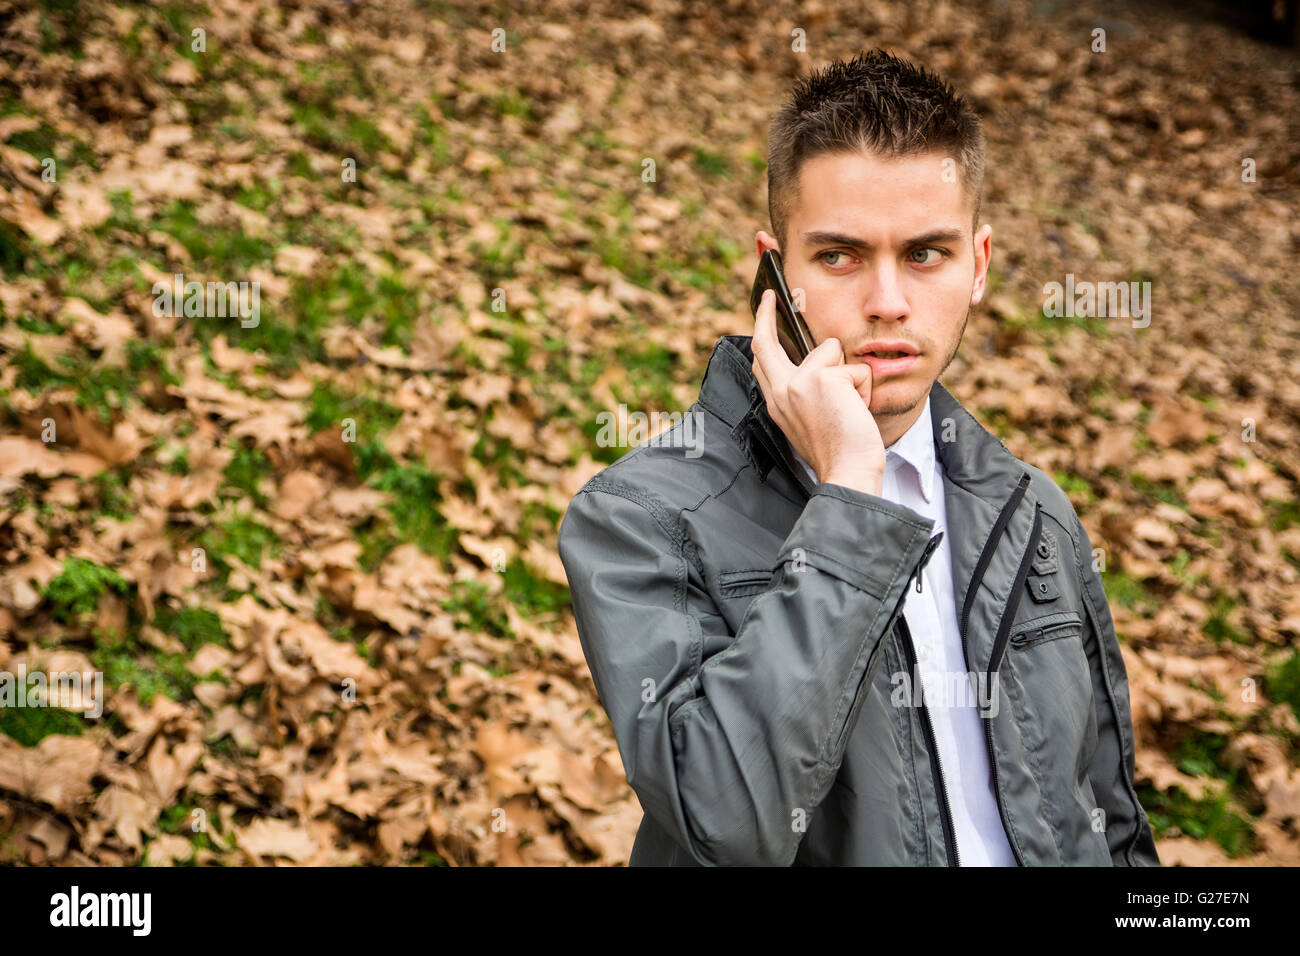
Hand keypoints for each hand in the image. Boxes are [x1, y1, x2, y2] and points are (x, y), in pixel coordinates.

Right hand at [751, 290, 885, 496]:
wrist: (847, 471)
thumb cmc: (837, 452)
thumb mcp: (809, 420)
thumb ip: (805, 392)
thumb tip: (822, 361)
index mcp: (777, 402)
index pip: (761, 360)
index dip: (762, 332)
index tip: (766, 310)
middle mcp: (782, 390)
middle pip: (767, 342)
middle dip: (768, 314)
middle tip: (772, 293)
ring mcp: (799, 383)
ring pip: (831, 350)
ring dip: (849, 375)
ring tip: (850, 406)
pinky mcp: (824, 379)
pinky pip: (856, 368)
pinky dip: (864, 388)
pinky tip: (858, 411)